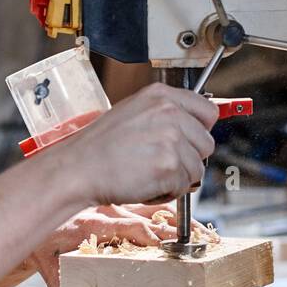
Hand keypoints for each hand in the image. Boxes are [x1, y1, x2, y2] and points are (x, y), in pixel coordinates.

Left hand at [25, 202, 199, 286]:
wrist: (36, 216)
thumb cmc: (47, 248)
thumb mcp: (52, 275)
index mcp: (92, 225)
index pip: (128, 227)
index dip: (151, 236)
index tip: (170, 247)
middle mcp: (107, 210)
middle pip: (148, 217)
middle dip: (175, 231)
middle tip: (199, 243)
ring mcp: (115, 204)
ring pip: (153, 208)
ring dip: (179, 222)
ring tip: (203, 234)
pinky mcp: (120, 202)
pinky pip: (150, 204)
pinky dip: (170, 214)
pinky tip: (188, 225)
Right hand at [55, 83, 216, 206]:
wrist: (78, 169)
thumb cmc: (99, 147)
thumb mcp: (132, 113)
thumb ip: (164, 116)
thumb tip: (192, 129)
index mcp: (161, 96)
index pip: (207, 111)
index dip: (199, 131)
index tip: (188, 142)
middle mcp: (170, 112)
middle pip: (206, 143)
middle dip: (188, 159)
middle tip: (159, 163)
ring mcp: (171, 138)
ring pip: (197, 168)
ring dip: (177, 178)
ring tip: (148, 174)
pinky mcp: (169, 165)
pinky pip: (184, 185)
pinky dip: (167, 191)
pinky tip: (145, 184)